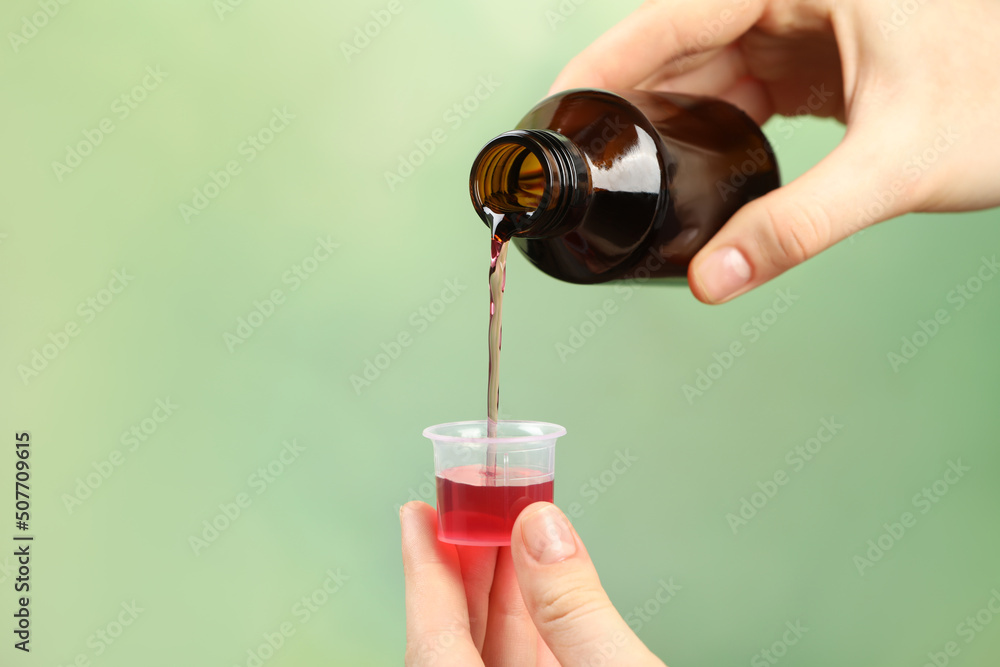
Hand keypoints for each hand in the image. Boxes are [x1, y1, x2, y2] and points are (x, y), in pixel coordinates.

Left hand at [401, 501, 664, 665]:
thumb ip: (576, 608)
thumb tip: (542, 530)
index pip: (432, 632)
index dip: (425, 566)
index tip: (416, 514)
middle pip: (457, 633)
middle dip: (468, 565)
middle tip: (473, 504)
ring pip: (491, 647)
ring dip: (504, 589)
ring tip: (510, 529)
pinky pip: (524, 663)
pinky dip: (533, 622)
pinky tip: (542, 585)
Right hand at [550, 0, 999, 302]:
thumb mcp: (897, 164)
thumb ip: (798, 226)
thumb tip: (712, 280)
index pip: (674, 15)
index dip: (605, 62)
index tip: (555, 106)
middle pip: (681, 40)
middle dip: (629, 99)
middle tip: (582, 157)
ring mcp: (810, 22)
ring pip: (709, 64)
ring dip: (668, 116)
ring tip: (625, 168)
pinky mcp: (823, 55)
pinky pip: (744, 83)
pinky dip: (712, 123)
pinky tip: (690, 159)